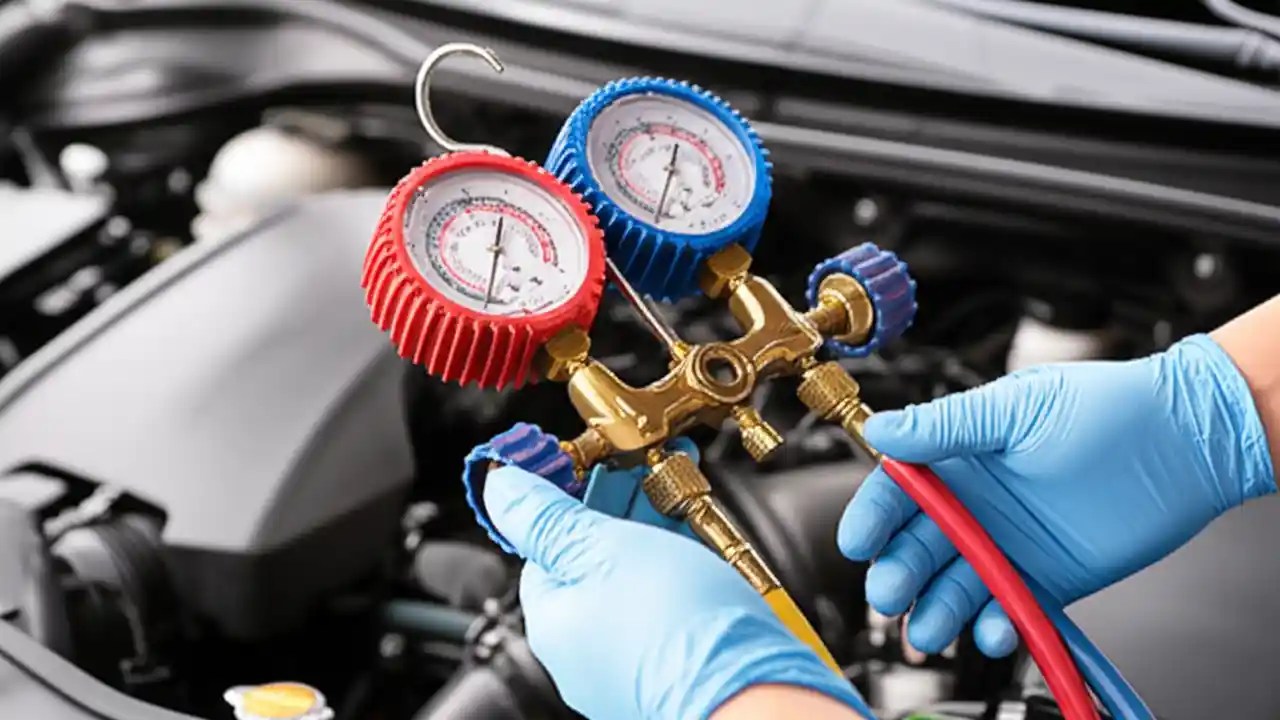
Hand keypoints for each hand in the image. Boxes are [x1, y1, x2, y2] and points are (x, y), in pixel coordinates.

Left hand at [483, 460, 869, 719]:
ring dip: (655, 530)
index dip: (575, 496)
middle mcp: (586, 652)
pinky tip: (704, 540)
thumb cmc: (679, 627)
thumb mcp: (602, 547)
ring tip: (682, 490)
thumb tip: (500, 488)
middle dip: (622, 506)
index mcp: (554, 623)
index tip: (600, 462)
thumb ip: (546, 516)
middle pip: (594, 560)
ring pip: (636, 580)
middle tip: (648, 466)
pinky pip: (669, 605)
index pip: (546, 546)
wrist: (756, 690)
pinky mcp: (676, 666)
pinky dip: (681, 565)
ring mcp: (631, 664)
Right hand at [840, 334, 1275, 656]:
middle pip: (917, 547)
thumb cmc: (1106, 408)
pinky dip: (996, 625)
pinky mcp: (1045, 578)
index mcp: (959, 456)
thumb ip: (947, 426)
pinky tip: (995, 628)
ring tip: (932, 631)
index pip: (898, 491)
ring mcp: (1007, 543)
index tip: (858, 543)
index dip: (873, 518)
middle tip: (891, 596)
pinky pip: (1008, 608)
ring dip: (937, 611)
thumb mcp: (1015, 409)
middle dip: (898, 575)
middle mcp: (976, 503)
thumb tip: (881, 429)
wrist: (1184, 443)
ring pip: (955, 586)